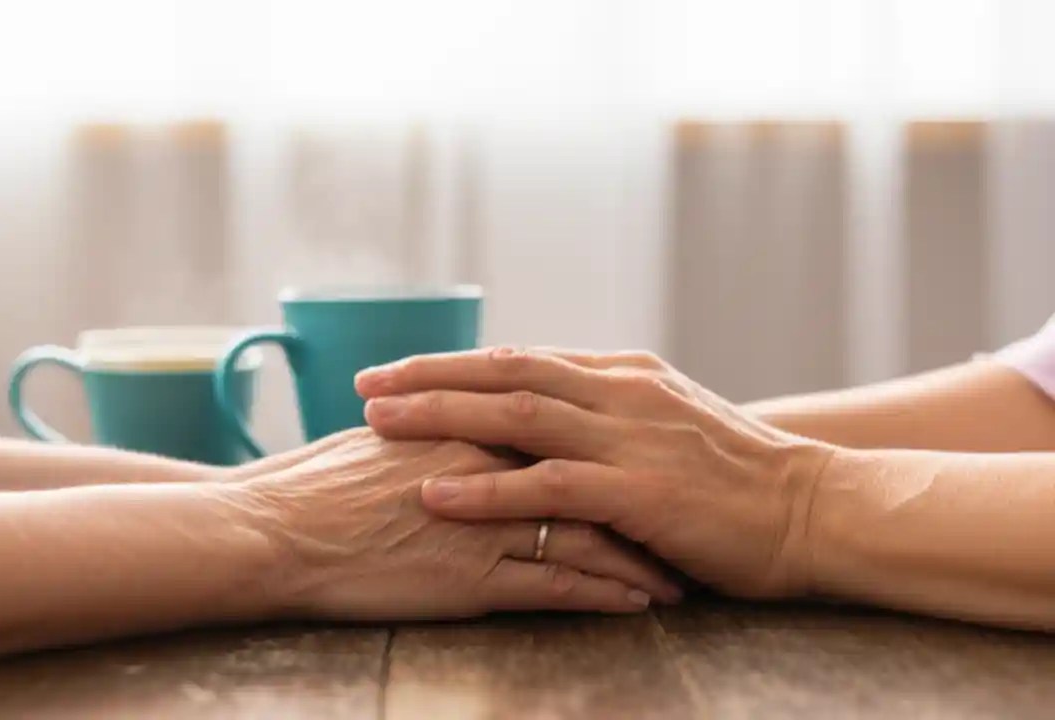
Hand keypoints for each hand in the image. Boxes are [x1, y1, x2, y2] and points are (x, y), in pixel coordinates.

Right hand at [240, 428, 680, 619]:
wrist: (273, 532)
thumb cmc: (315, 485)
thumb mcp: (384, 440)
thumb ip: (437, 430)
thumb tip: (461, 424)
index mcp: (467, 424)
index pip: (561, 429)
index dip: (609, 449)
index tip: (646, 462)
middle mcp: (489, 465)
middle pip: (593, 477)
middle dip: (645, 498)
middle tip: (688, 512)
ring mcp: (487, 522)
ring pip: (591, 533)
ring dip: (643, 554)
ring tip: (682, 570)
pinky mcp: (475, 578)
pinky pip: (560, 585)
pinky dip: (607, 593)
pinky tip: (641, 604)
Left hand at [355, 348, 836, 598]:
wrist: (816, 511)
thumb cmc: (741, 478)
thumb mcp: (672, 426)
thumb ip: (613, 414)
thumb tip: (554, 413)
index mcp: (626, 375)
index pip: (523, 359)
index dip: (457, 364)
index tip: (401, 369)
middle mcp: (621, 393)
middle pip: (505, 373)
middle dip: (429, 376)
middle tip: (365, 383)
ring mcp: (629, 439)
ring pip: (514, 416)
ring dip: (439, 416)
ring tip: (378, 422)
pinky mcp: (638, 492)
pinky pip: (545, 485)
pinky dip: (484, 489)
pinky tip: (434, 494)